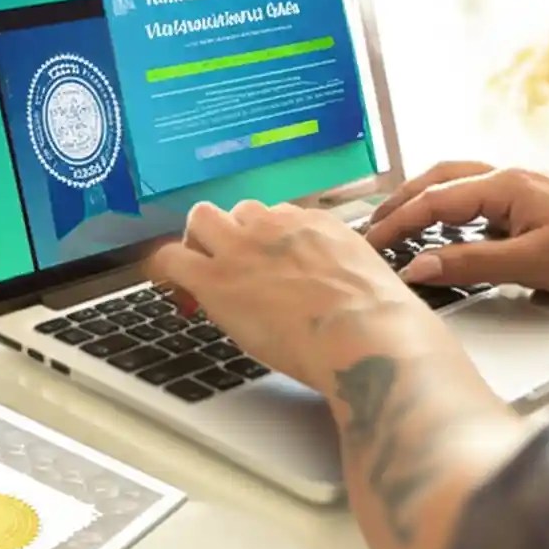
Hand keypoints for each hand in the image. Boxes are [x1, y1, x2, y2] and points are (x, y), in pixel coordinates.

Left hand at [145, 201, 453, 390]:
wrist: (368, 337)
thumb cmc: (381, 324)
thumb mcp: (369, 281)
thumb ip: (344, 275)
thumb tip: (342, 293)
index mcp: (316, 225)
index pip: (276, 217)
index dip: (264, 243)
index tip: (263, 266)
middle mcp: (277, 226)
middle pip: (238, 211)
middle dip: (231, 236)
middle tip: (230, 270)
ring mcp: (243, 249)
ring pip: (201, 219)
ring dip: (200, 245)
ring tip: (201, 279)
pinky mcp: (216, 279)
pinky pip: (171, 258)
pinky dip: (167, 270)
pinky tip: (173, 290)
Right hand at [366, 161, 548, 290]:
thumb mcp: (528, 263)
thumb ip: (468, 264)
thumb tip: (417, 266)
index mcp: (503, 184)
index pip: (432, 201)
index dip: (396, 224)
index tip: (370, 245)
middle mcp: (508, 176)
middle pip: (438, 178)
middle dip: (401, 201)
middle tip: (372, 227)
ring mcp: (520, 185)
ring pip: (456, 181)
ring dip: (423, 198)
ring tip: (399, 221)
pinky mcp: (531, 199)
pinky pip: (476, 194)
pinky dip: (448, 205)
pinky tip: (446, 226)